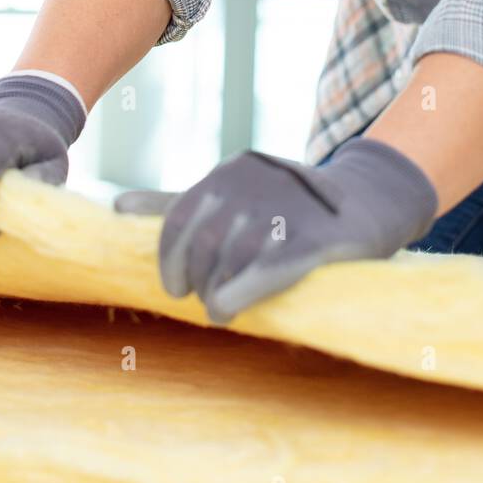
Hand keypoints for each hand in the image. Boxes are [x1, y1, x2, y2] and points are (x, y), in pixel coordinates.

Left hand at [114, 138, 437, 323]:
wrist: (367, 202)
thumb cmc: (289, 205)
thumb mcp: (232, 194)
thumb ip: (176, 203)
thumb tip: (116, 208)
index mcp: (231, 172)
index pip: (180, 218)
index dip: (170, 258)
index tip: (174, 287)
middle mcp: (255, 184)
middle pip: (205, 243)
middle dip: (198, 279)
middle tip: (205, 302)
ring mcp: (287, 208)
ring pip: (233, 259)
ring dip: (218, 293)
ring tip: (222, 310)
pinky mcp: (317, 238)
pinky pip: (270, 268)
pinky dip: (242, 292)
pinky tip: (228, 311)